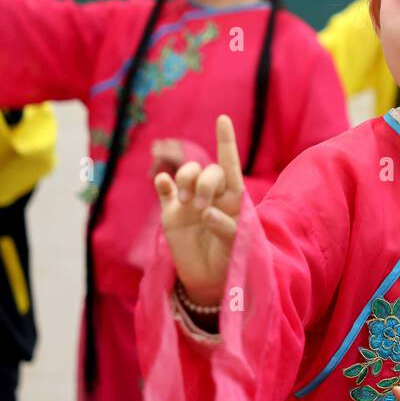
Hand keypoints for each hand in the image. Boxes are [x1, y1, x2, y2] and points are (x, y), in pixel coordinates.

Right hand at [154, 115, 242, 307]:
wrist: (209, 281)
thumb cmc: (231, 261)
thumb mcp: (236, 247)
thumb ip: (227, 229)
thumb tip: (206, 213)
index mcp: (234, 199)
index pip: (230, 166)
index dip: (226, 143)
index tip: (222, 119)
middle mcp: (213, 196)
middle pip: (208, 171)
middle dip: (204, 181)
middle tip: (201, 206)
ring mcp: (190, 202)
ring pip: (186, 174)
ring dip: (186, 180)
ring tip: (188, 203)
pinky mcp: (171, 214)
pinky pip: (164, 191)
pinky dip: (163, 184)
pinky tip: (163, 183)